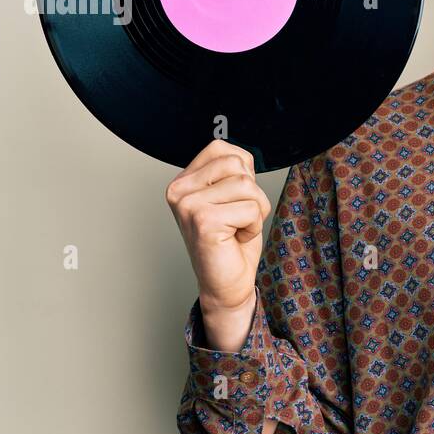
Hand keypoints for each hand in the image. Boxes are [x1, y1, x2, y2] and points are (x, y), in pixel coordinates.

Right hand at [165, 140, 271, 348]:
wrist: (226, 284)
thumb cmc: (232, 242)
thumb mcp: (233, 196)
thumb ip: (233, 171)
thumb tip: (243, 154)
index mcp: (183, 180)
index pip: (223, 148)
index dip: (243, 174)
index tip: (232, 201)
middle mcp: (179, 190)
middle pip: (238, 165)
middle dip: (251, 193)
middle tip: (236, 218)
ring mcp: (188, 205)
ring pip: (247, 186)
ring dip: (254, 211)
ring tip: (236, 228)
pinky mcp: (203, 220)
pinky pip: (251, 208)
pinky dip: (253, 226)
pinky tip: (235, 239)